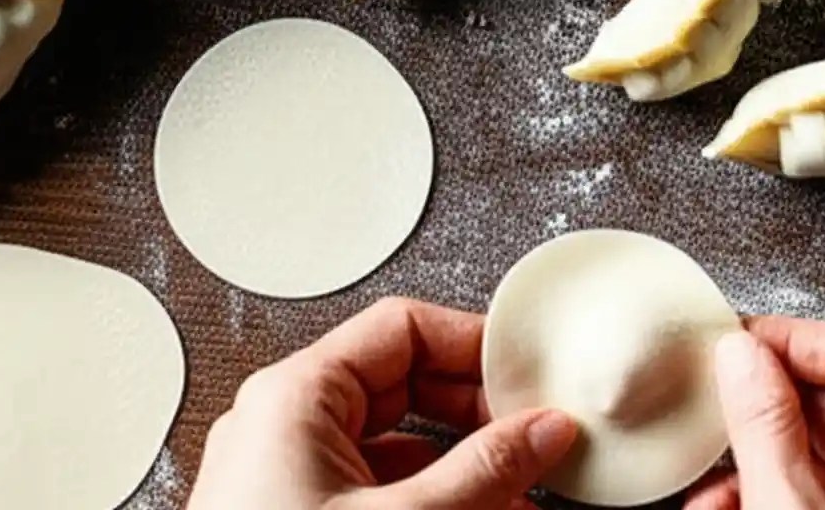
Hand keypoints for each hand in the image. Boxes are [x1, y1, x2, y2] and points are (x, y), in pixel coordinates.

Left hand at [186, 298, 577, 509]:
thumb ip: (486, 469)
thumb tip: (540, 432)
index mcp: (294, 398)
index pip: (402, 331)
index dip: (473, 345)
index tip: (526, 375)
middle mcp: (284, 427)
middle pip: (402, 382)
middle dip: (476, 411)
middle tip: (531, 433)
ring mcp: (287, 475)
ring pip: (396, 440)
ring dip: (461, 459)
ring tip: (517, 485)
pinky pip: (377, 485)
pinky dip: (431, 494)